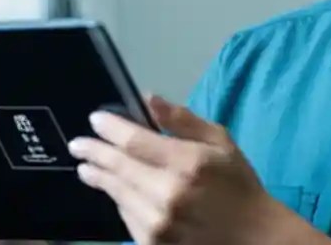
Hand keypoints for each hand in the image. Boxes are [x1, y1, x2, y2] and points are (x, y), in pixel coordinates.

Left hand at [68, 96, 303, 244]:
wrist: (253, 237)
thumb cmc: (237, 185)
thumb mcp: (220, 142)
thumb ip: (183, 120)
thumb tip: (148, 99)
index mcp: (187, 163)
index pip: (134, 141)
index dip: (110, 128)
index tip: (95, 119)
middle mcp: (168, 193)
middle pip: (118, 167)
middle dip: (94, 153)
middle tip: (78, 145)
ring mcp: (158, 223)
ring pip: (117, 193)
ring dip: (100, 177)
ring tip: (87, 168)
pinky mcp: (153, 243)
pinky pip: (126, 217)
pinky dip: (119, 201)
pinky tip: (116, 191)